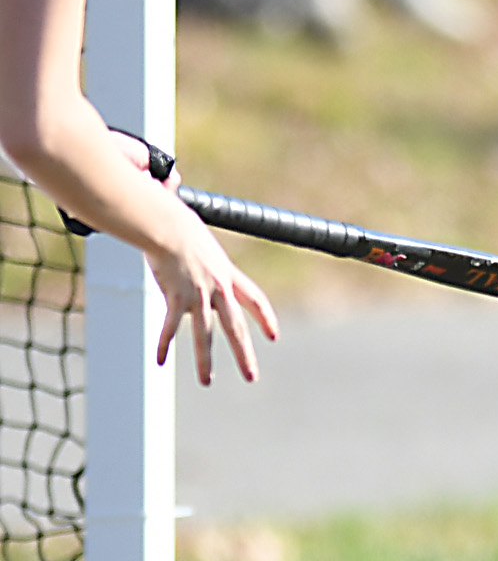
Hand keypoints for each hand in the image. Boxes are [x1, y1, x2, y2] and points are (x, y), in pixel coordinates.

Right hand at [146, 212, 278, 385]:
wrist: (166, 221)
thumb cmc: (173, 218)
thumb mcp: (190, 225)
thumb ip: (188, 219)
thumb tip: (171, 177)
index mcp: (227, 273)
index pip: (255, 299)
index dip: (265, 318)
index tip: (274, 336)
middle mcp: (218, 287)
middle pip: (236, 327)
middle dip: (244, 354)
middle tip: (252, 377)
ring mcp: (199, 294)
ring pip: (206, 335)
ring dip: (205, 361)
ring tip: (208, 383)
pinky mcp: (176, 297)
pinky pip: (171, 327)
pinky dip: (165, 343)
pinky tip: (161, 361)